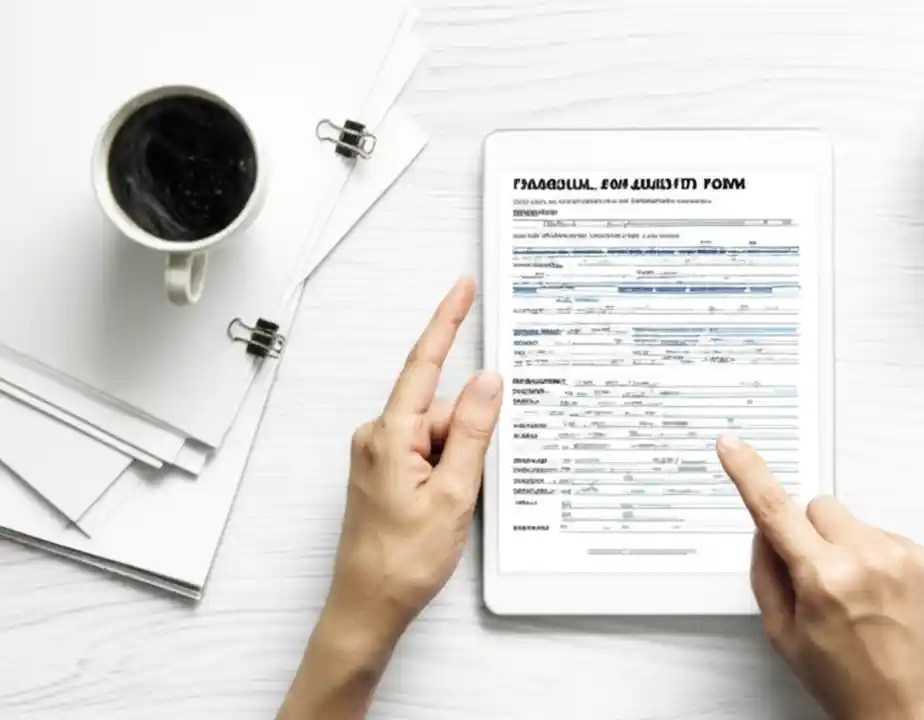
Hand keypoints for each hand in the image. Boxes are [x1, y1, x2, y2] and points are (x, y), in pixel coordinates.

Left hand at [280, 277, 501, 719]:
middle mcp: (377, 436)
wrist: (368, 606)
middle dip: (466, 438)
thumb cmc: (402, 560)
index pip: (425, 364)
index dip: (446, 321)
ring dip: (456, 462)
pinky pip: (427, 452)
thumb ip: (472, 431)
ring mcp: (378, 454)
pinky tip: (442, 505)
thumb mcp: (453, 493)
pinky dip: (445, 470)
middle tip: (466, 486)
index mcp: (390, 435)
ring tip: (447, 508)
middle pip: (441, 410)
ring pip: (438, 434)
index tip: (461, 288)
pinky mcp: (383, 471)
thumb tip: (487, 381)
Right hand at [716, 434, 923, 719]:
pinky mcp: (922, 557)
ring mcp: (899, 556)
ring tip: (851, 593)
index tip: (731, 445)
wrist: (900, 706)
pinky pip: (879, 532)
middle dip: (805, 532)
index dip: (748, 473)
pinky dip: (870, 554)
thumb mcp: (780, 630)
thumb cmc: (840, 677)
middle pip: (814, 507)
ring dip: (840, 543)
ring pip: (847, 518)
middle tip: (812, 577)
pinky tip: (875, 593)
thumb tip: (764, 526)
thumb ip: (764, 570)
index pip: (774, 511)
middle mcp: (864, 560)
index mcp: (822, 580)